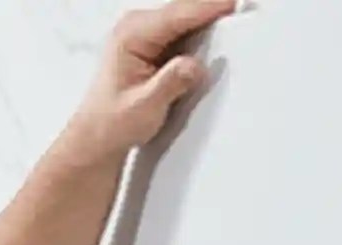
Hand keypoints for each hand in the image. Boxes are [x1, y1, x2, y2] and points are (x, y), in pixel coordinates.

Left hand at [60, 0, 237, 164]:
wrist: (97, 136)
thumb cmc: (112, 123)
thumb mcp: (144, 108)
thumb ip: (170, 83)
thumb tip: (195, 64)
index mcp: (131, 35)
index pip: (180, 13)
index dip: (211, 7)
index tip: (237, 5)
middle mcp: (136, 26)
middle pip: (186, 9)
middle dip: (214, 10)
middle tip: (244, 13)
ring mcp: (144, 32)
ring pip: (187, 17)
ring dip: (209, 21)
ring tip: (235, 23)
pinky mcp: (153, 43)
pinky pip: (184, 30)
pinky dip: (201, 33)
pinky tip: (216, 40)